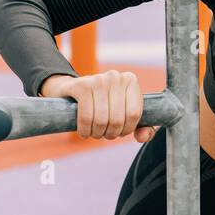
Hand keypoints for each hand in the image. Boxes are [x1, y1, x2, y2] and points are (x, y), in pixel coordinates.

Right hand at [39, 71, 157, 141]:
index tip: (120, 133)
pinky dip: (84, 130)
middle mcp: (115, 77)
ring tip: (94, 133)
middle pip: (117, 119)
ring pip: (101, 119)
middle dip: (110, 134)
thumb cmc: (103, 104)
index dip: (127, 129)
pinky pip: (86, 116)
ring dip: (96, 134)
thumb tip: (143, 136)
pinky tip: (83, 132)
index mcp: (130, 81)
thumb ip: (140, 127)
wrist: (72, 90)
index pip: (134, 114)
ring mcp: (98, 80)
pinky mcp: (81, 86)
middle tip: (104, 135)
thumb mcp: (124, 113)